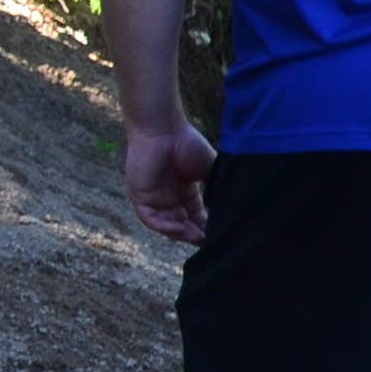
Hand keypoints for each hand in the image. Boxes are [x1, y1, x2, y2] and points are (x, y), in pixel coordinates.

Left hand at [127, 122, 217, 242]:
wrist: (164, 130)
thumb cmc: (187, 143)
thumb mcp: (208, 170)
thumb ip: (216, 188)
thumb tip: (231, 208)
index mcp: (184, 191)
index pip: (195, 216)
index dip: (206, 227)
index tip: (219, 235)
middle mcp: (168, 197)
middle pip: (181, 224)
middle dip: (194, 234)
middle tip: (209, 241)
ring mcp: (153, 198)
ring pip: (166, 224)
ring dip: (180, 233)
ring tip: (196, 237)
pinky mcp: (140, 196)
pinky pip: (150, 218)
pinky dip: (164, 226)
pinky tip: (178, 227)